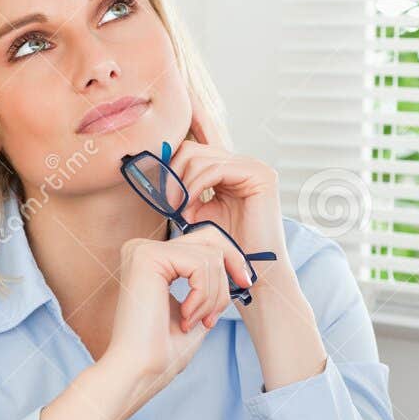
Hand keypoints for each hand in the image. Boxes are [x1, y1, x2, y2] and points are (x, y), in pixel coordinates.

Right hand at [100, 228, 253, 396]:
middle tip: (238, 293)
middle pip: (209, 237)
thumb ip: (209, 283)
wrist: (141, 371)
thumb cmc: (163, 351)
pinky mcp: (146, 256)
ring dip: (213, 296)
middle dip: (231, 268)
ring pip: (209, 255)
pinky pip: (199, 265)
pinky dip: (203, 296)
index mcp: (152, 260)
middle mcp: (143, 249)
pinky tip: (186, 317)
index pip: (203, 241)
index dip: (231, 259)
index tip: (246, 283)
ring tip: (196, 321)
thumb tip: (235, 265)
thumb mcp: (196, 309)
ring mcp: (142, 249)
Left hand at [168, 88, 287, 269]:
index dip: (169, 169)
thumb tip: (159, 174)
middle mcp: (242, 163)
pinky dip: (195, 188)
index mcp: (229, 169)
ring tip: (179, 213)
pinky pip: (215, 169)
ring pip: (200, 159)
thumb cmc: (226, 248)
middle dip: (173, 176)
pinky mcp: (260, 175)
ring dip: (182, 186)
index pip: (190, 152)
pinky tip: (189, 209)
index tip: (158, 196)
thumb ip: (185, 192)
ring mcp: (254, 166)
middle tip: (167, 204)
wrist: (253, 271)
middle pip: (192, 149)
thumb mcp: (198, 213)